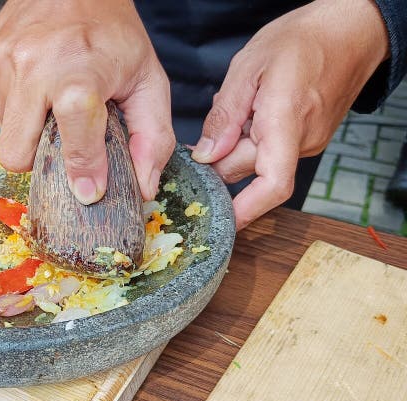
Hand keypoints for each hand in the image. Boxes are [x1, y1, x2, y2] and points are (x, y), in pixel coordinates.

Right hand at [0, 0, 174, 203]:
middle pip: (16, 155)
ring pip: (4, 133)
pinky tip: (35, 82)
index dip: (82, 173)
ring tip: (51, 98)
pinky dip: (16, 105)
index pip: (73, 144)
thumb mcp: (148, 79)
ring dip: (29, 127)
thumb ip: (153, 136)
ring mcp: (1, 60)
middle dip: (39, 158)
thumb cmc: (113, 31)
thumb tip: (143, 187)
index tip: (88, 192)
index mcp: (77, 74)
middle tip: (62, 136)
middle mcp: (32, 67)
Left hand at [191, 0, 388, 228]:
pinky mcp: (308, 139)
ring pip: (259, 161)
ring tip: (234, 113)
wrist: (349, 30)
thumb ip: (225, 115)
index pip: (272, 184)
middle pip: (250, 171)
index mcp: (286, 123)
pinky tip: (249, 114)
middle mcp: (302, 141)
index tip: (220, 224)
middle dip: (221, 162)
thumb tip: (207, 156)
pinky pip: (271, 150)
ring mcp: (308, 142)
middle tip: (197, 146)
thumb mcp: (248, 67)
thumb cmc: (301, 40)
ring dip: (237, 147)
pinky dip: (252, 139)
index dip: (246, 211)